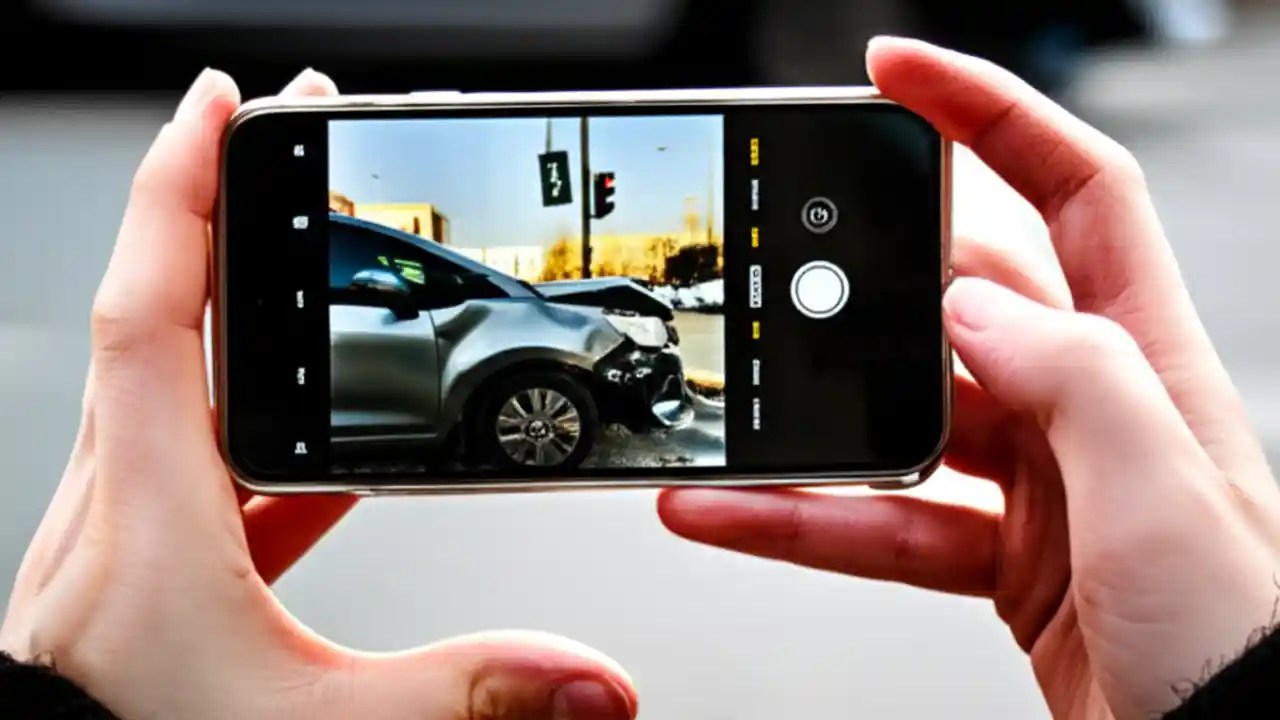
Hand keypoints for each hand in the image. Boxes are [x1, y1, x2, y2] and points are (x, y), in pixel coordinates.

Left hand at [0, 69, 636, 719]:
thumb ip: (466, 694)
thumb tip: (591, 679)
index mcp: (147, 533)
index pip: (153, 317)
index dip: (184, 198)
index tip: (220, 109)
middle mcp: (115, 522)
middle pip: (159, 324)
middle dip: (224, 218)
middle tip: (289, 153)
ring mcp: (121, 551)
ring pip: (169, 392)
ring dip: (235, 315)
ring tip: (304, 268)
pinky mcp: (140, 585)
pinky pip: (194, 472)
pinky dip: (252, 433)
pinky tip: (320, 457)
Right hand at [658, 37, 1279, 719]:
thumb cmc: (1245, 649)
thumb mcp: (1167, 496)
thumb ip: (1073, 381)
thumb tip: (970, 306)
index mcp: (1143, 361)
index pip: (1073, 191)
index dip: (990, 112)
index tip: (897, 74)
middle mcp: (1088, 407)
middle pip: (958, 297)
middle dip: (865, 277)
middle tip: (782, 266)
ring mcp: (1037, 483)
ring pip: (898, 424)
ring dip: (809, 428)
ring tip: (735, 422)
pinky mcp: (995, 554)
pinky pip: (883, 521)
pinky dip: (808, 520)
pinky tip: (744, 515)